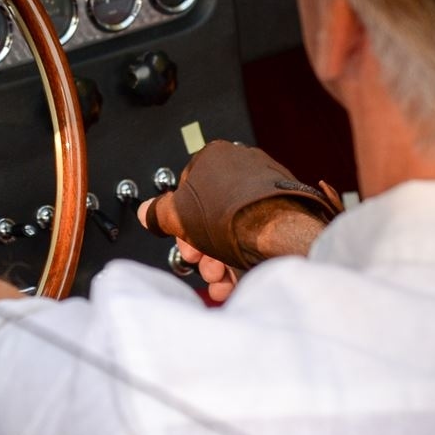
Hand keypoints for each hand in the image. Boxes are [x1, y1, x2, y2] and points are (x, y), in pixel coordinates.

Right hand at [138, 142, 339, 291]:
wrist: (278, 230)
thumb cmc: (230, 216)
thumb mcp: (178, 216)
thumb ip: (158, 213)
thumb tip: (148, 213)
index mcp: (214, 156)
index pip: (187, 189)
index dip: (182, 222)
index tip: (182, 240)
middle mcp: (243, 164)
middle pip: (212, 213)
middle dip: (203, 246)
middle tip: (201, 263)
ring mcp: (267, 185)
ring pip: (235, 227)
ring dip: (221, 258)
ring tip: (219, 278)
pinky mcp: (287, 207)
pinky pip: (258, 232)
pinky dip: (245, 255)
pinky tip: (236, 279)